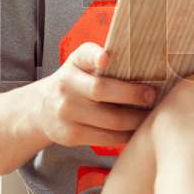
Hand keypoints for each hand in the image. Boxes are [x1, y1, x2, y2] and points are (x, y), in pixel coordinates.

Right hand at [37, 41, 158, 148]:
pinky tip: (135, 130)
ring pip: (110, 119)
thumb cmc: (74, 84)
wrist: (42, 109)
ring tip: (150, 116)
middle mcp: (66, 85)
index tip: (106, 59)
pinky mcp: (71, 135)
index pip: (84, 55)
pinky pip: (106, 137)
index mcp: (74, 63)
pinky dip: (126, 135)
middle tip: (152, 96)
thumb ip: (101, 60)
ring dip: (135, 119)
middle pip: (102, 90)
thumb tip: (143, 63)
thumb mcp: (80, 65)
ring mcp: (67, 112)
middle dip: (132, 94)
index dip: (95, 56)